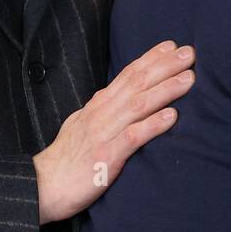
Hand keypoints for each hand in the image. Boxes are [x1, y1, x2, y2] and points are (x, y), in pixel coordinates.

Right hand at [33, 40, 194, 223]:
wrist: (41, 186)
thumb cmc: (65, 159)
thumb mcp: (82, 124)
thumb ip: (103, 111)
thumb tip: (121, 98)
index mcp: (98, 105)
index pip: (127, 74)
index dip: (150, 58)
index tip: (171, 45)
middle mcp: (101, 113)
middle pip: (137, 82)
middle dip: (165, 66)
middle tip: (189, 53)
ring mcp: (103, 133)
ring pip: (138, 104)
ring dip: (165, 89)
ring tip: (189, 79)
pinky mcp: (105, 156)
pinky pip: (133, 137)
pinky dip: (153, 125)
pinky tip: (172, 117)